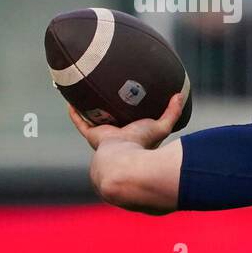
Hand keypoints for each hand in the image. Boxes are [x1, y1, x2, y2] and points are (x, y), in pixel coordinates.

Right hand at [68, 92, 184, 150]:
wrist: (124, 159)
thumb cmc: (144, 144)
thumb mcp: (161, 126)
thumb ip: (172, 112)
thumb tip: (180, 95)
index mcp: (133, 137)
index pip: (132, 124)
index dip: (132, 115)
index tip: (131, 101)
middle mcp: (117, 138)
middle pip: (112, 121)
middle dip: (110, 110)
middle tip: (107, 94)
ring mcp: (103, 136)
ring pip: (94, 120)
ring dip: (89, 109)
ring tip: (87, 93)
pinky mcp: (91, 135)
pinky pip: (80, 121)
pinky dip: (74, 112)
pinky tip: (71, 99)